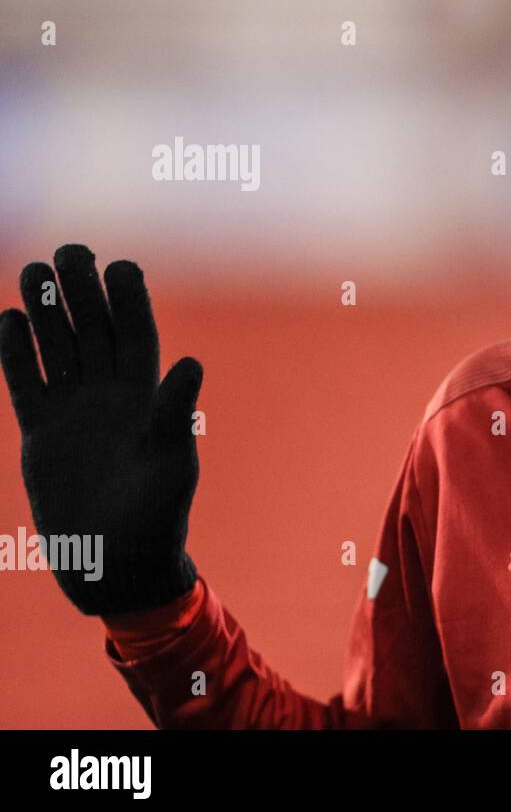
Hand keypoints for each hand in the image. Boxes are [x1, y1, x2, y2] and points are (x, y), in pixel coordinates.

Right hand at [0, 245, 202, 614]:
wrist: (117, 562)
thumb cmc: (157, 516)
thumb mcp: (172, 462)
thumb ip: (175, 412)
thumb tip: (191, 361)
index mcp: (148, 398)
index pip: (137, 336)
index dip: (130, 301)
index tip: (121, 265)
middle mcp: (111, 397)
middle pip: (95, 331)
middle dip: (84, 292)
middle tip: (70, 249)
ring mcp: (74, 413)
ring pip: (58, 349)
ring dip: (48, 311)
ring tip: (35, 269)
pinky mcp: (42, 434)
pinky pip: (27, 383)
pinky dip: (18, 353)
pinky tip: (9, 318)